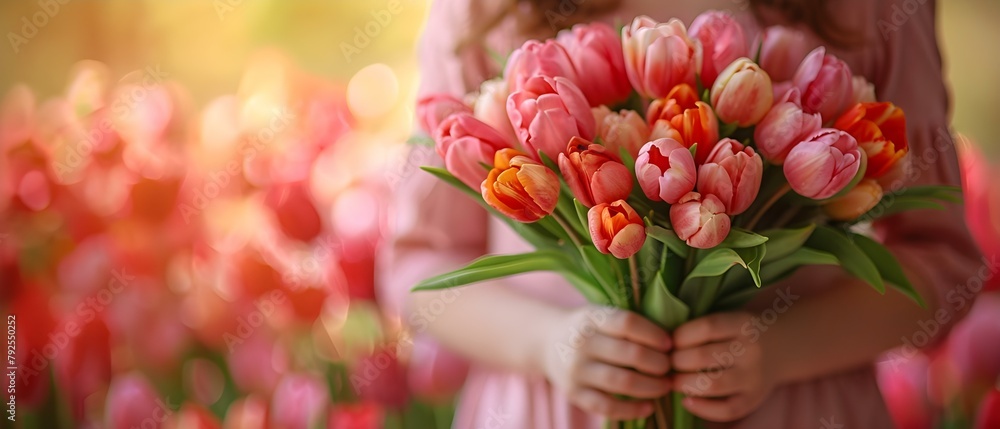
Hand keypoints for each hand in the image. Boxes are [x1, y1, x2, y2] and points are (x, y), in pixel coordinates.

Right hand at [540, 305, 672, 419]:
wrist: (546, 342)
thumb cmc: (587, 328)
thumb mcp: (599, 315)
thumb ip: (627, 324)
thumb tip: (671, 341)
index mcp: (590, 318)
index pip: (627, 323)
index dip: (653, 334)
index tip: (670, 343)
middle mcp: (581, 343)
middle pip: (629, 354)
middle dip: (658, 363)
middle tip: (670, 366)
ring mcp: (576, 370)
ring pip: (621, 382)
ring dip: (651, 386)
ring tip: (665, 386)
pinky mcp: (574, 393)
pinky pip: (607, 406)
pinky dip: (632, 409)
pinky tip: (649, 406)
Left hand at [670, 311, 777, 421]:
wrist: (781, 346)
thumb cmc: (740, 332)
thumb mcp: (729, 318)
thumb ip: (702, 327)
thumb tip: (662, 343)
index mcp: (743, 324)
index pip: (706, 328)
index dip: (680, 336)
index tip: (669, 342)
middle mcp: (751, 351)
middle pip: (704, 357)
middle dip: (676, 361)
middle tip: (666, 363)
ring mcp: (754, 377)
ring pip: (713, 384)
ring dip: (684, 384)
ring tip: (672, 380)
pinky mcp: (754, 399)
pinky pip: (726, 410)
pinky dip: (702, 408)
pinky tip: (686, 400)